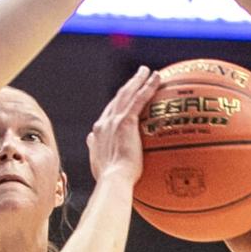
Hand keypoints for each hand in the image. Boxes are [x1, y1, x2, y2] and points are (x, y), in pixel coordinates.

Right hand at [88, 66, 160, 184]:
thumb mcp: (100, 166)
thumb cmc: (110, 180)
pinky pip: (139, 98)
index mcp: (99, 132)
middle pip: (118, 98)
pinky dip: (147, 86)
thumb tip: (93, 143)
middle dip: (128, 85)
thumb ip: (97, 152)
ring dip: (137, 79)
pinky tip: (157, 77)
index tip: (124, 97)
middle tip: (137, 76)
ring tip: (147, 71)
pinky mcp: (126, 121)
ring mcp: (115, 120)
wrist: (113, 180)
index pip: (109, 112)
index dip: (117, 103)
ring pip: (127, 93)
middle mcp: (105, 122)